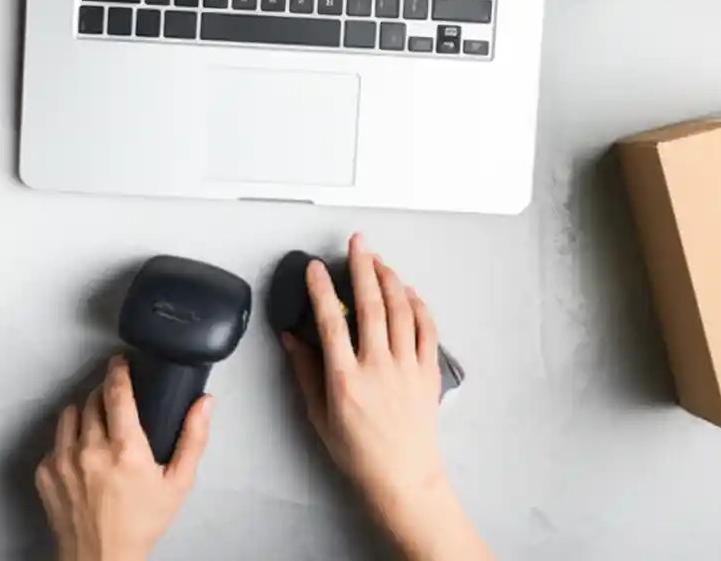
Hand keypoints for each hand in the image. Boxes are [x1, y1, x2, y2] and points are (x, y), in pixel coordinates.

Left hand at [35, 356, 211, 560]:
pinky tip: (83, 454)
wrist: (100, 558)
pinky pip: (55, 440)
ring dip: (84, 412)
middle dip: (105, 394)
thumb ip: (193, 439)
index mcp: (125, 450)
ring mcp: (63, 461)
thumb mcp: (178, 484)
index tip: (119, 362)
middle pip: (92, 399)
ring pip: (70, 414)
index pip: (117, 392)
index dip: (118, 370)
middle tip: (116, 401)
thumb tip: (205, 403)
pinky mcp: (45, 472)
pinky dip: (68, 440)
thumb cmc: (141, 523)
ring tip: (98, 426)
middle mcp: (90, 450)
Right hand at [283, 234, 492, 560]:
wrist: (402, 477)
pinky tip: (408, 292)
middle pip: (371, 305)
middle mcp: (377, 368)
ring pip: (400, 311)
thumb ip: (305, 373)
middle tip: (356, 243)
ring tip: (379, 260)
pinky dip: (418, 305)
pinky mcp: (428, 372)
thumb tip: (292, 338)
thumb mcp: (319, 416)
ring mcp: (406, 368)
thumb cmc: (358, 452)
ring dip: (390, 279)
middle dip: (362, 267)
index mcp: (345, 379)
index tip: (315, 268)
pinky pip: (426, 329)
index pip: (331, 322)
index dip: (322, 290)